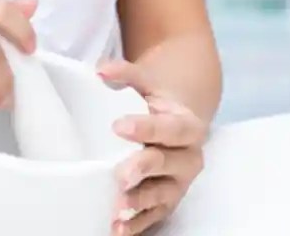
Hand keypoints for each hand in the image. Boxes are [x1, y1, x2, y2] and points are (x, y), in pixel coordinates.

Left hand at [99, 60, 207, 235]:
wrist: (176, 129)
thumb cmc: (157, 107)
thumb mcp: (148, 85)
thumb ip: (126, 75)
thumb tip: (101, 69)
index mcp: (187, 126)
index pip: (170, 128)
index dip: (146, 128)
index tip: (118, 125)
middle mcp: (189, 157)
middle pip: (167, 163)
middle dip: (144, 168)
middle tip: (120, 173)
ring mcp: (178, 183)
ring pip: (162, 194)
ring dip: (140, 202)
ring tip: (118, 206)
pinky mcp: (167, 204)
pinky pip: (153, 217)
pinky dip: (136, 224)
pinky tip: (117, 228)